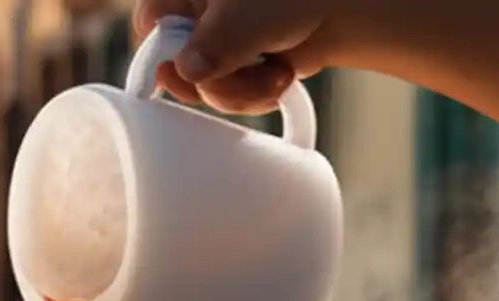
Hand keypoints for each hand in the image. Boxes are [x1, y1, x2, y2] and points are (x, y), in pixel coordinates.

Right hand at [133, 0, 347, 113]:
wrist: (348, 7)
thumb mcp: (249, 13)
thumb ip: (216, 42)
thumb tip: (186, 71)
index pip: (150, 22)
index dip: (160, 50)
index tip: (182, 70)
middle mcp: (199, 18)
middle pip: (174, 64)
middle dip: (211, 82)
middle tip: (236, 77)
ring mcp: (218, 45)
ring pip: (204, 86)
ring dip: (240, 92)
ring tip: (274, 76)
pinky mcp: (238, 67)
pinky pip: (228, 94)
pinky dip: (254, 95)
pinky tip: (279, 78)